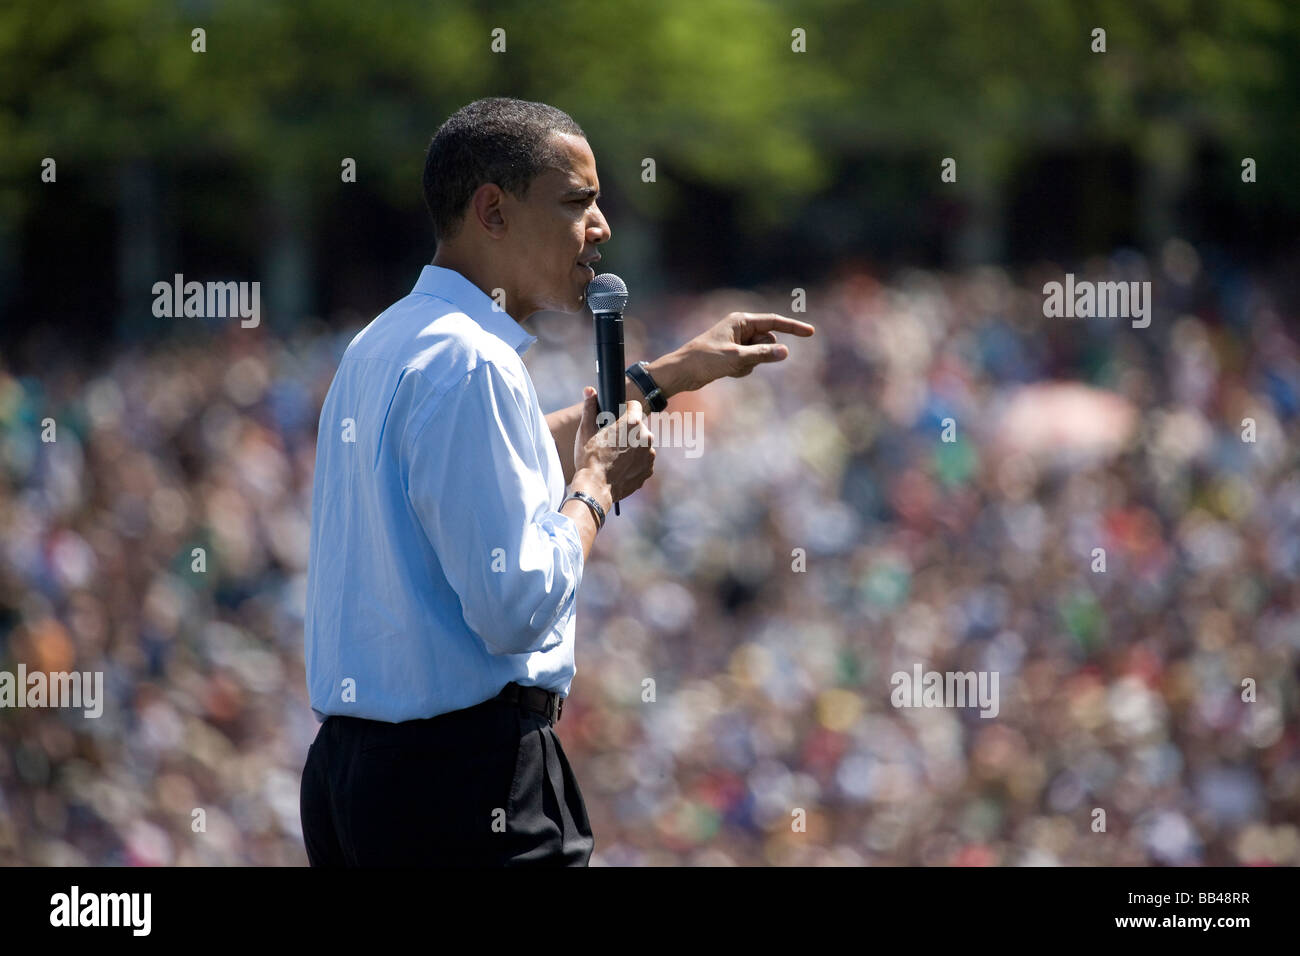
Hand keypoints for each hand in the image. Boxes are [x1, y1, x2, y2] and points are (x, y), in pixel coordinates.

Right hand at [572, 386, 655, 505]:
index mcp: (632, 423)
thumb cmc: (589, 457)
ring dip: (632, 447)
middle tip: (611, 441)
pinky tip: (620, 467)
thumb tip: (589, 390)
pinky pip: (643, 461)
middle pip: (638, 426)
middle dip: (627, 431)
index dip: (624, 409)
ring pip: (641, 444)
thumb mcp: (586, 430)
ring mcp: (650, 455)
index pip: (634, 405)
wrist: (595, 488)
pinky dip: (634, 463)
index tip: (616, 417)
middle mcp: (646, 437)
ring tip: (614, 456)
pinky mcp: (648, 470)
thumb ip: (590, 407)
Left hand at [674, 312, 814, 390]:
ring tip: (731, 366)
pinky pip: (750, 363)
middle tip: (742, 360)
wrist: (683, 371)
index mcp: (741, 321)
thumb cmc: (706, 359)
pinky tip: (727, 371)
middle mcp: (740, 328)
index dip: (793, 328)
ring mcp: (737, 341)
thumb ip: (762, 354)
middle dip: (762, 355)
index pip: (774, 322)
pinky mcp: (734, 353)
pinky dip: (743, 369)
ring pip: (759, 354)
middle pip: (768, 341)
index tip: (811, 332)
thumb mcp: (737, 358)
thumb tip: (786, 352)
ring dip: (751, 364)